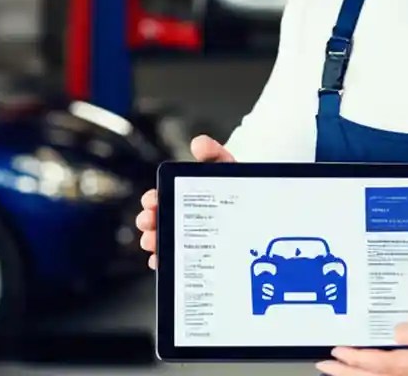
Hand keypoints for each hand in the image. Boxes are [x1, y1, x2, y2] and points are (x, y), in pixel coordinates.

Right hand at [135, 135, 235, 268]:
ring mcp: (189, 238)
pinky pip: (178, 261)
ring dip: (154, 242)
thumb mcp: (226, 169)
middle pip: (159, 221)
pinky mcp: (198, 256)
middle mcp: (181, 217)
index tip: (151, 202)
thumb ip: (214, 154)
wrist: (258, 211)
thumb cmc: (237, 188)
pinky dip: (166, 263)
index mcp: (183, 197)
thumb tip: (198, 143)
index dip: (152, 200)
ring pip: (165, 242)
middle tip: (149, 223)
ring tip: (153, 243)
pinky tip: (161, 262)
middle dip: (149, 222)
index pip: (161, 198)